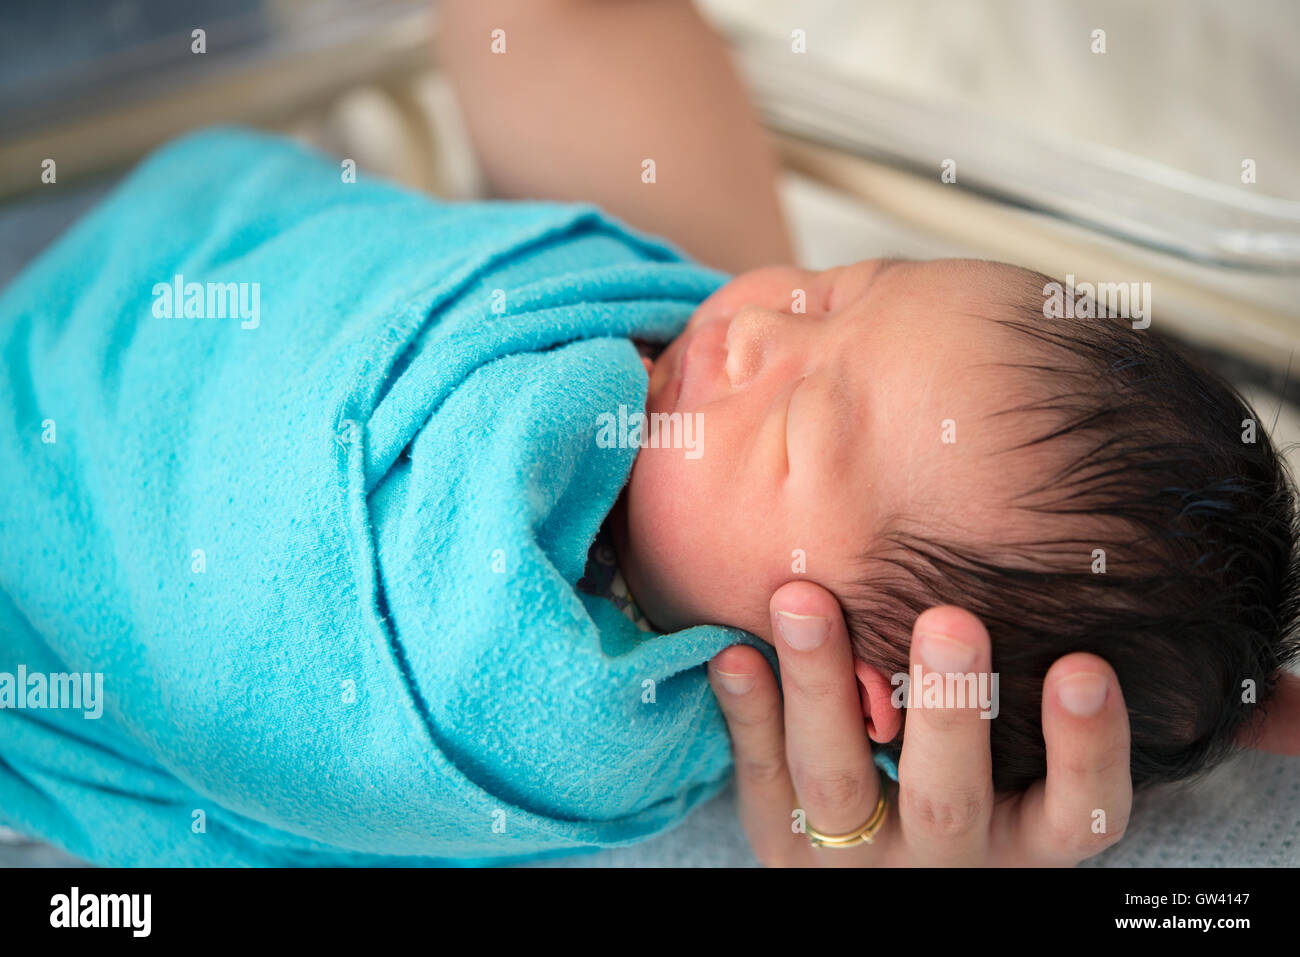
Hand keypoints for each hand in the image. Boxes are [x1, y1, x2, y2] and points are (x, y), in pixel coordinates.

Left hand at [707, 581, 1133, 865]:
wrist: (873, 856)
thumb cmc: (961, 760)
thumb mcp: (1009, 750)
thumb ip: (1016, 677)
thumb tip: (1063, 534)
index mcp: (1023, 839)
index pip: (1080, 812)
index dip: (1089, 748)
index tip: (1084, 666)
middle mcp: (945, 861)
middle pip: (947, 801)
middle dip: (951, 710)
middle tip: (951, 621)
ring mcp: (857, 860)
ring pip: (839, 784)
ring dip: (821, 689)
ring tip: (804, 602)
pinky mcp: (783, 845)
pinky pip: (763, 783)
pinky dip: (749, 716)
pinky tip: (733, 654)